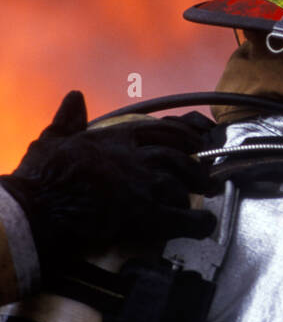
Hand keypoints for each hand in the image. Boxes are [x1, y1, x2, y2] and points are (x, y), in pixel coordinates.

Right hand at [0, 92, 217, 271]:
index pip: (159, 129)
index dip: (182, 134)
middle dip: (195, 163)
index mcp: (114, 138)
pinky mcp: (145, 215)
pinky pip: (182, 218)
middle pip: (176, 154)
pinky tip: (204, 224)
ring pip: (180, 183)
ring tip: (205, 194)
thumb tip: (74, 97)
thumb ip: (69, 120)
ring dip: (195, 189)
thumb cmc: (41, 177)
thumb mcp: (53, 139)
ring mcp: (141, 185)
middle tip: (205, 173)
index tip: (194, 140)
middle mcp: (133, 157)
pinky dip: (198, 222)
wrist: (38, 208)